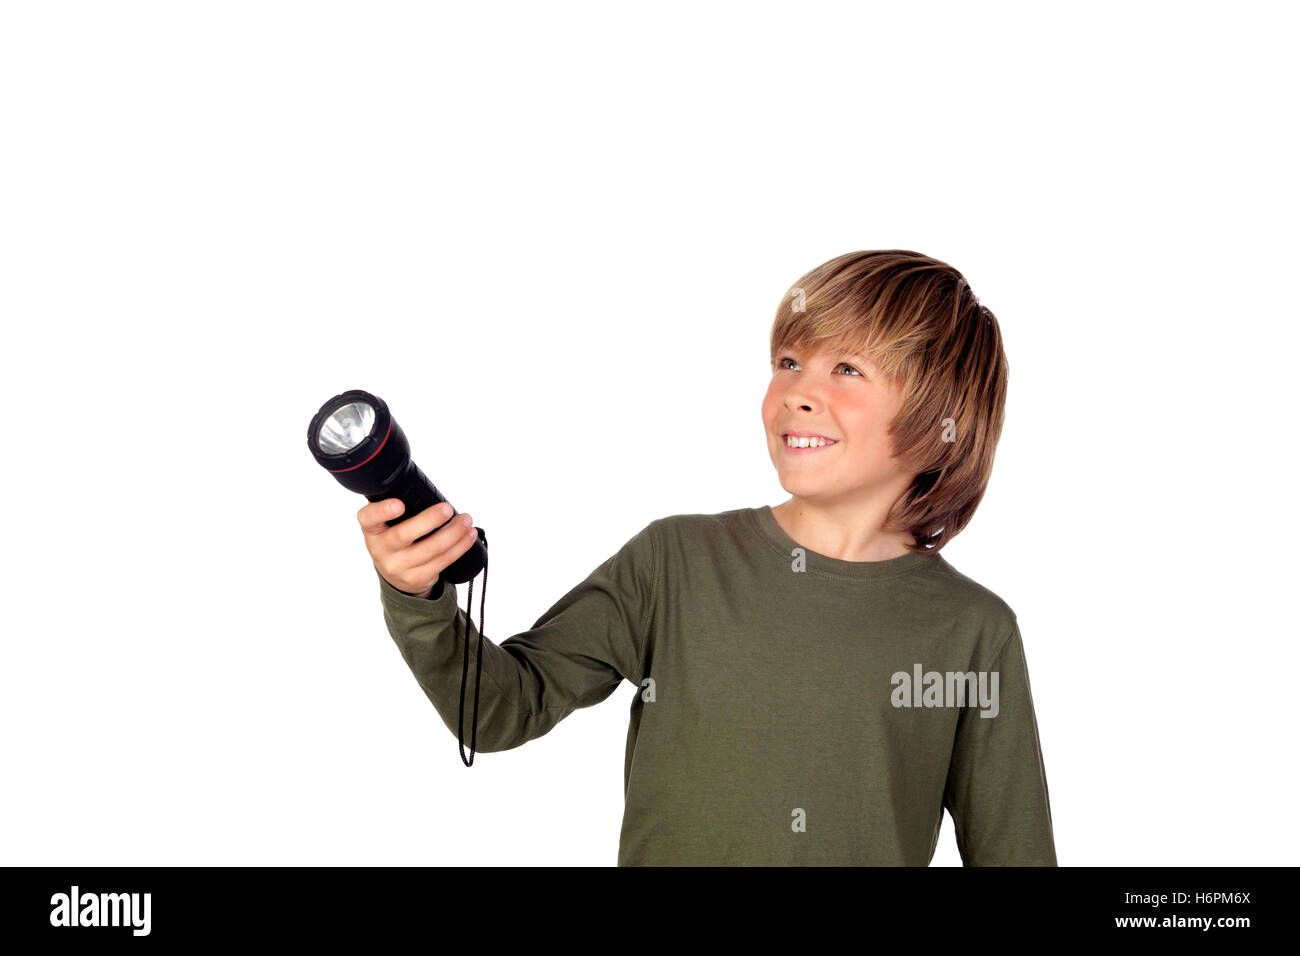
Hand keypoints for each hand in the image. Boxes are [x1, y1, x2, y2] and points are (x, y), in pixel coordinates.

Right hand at [358, 499, 477, 598]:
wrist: (396, 575)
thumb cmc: (396, 539)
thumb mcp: (389, 524)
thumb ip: (402, 509)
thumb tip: (435, 495)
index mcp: (372, 529)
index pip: (368, 518)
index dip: (382, 511)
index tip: (400, 504)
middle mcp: (380, 549)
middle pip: (403, 535)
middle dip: (429, 520)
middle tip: (447, 508)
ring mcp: (397, 566)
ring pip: (429, 549)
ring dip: (453, 533)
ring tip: (466, 520)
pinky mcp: (416, 578)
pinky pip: (442, 561)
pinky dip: (459, 547)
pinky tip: (468, 536)